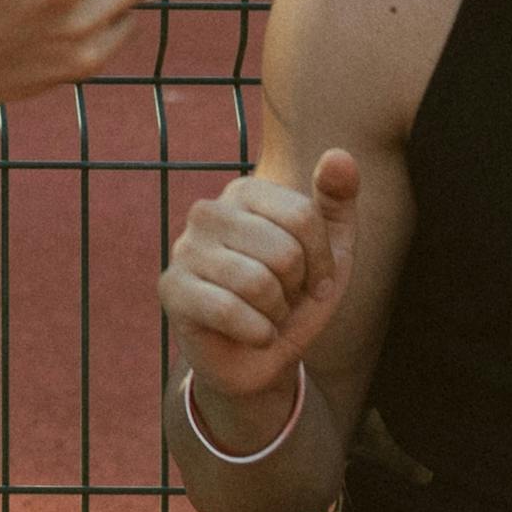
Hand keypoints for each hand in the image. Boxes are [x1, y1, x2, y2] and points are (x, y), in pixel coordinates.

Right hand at [162, 145, 361, 423]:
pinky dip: (257, 333)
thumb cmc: (295, 296)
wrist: (260, 357)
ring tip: (266, 314)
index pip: (304, 217)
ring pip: (257, 282)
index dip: (322, 261)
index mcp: (245, 192)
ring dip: (276, 313)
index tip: (315, 279)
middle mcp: (208, 211)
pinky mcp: (172, 290)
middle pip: (283, 251)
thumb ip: (339, 200)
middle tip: (283, 299)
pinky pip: (229, 311)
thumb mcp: (331, 250)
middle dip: (296, 289)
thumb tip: (340, 154)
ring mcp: (184, 249)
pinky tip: (253, 335)